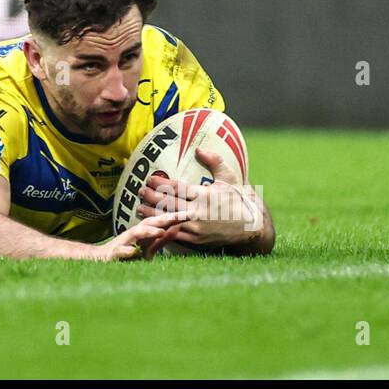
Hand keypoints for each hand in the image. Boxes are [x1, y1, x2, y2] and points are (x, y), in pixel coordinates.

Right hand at [96, 210, 188, 261]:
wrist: (102, 259)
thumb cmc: (128, 252)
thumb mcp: (148, 247)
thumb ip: (162, 239)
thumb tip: (178, 228)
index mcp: (145, 232)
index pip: (161, 222)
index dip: (175, 217)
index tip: (192, 213)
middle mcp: (135, 233)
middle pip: (150, 222)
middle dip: (164, 218)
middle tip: (180, 216)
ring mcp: (124, 242)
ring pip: (135, 233)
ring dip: (148, 231)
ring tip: (160, 231)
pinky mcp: (114, 253)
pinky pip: (120, 252)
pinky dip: (126, 251)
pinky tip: (132, 252)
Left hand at [137, 149, 262, 249]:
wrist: (250, 226)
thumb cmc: (237, 198)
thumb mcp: (228, 177)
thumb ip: (214, 161)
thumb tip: (198, 148)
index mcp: (204, 195)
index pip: (176, 188)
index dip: (160, 183)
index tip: (149, 179)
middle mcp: (198, 212)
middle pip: (168, 203)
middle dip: (151, 197)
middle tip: (140, 191)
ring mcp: (196, 228)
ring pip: (168, 220)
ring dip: (152, 214)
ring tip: (139, 208)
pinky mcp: (196, 240)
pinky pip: (175, 235)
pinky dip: (162, 230)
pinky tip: (152, 226)